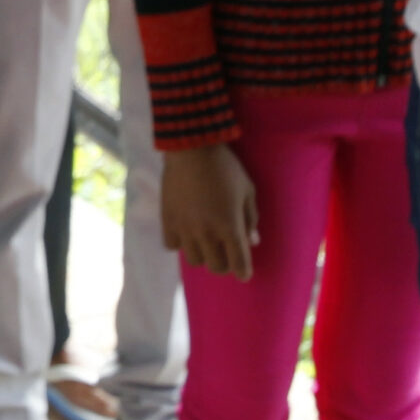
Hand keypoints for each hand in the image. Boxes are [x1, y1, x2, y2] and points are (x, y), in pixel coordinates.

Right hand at [162, 143, 257, 279]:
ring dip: (202, 253)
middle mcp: (207, 233)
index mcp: (230, 227)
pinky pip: (172, 245)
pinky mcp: (167, 220)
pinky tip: (186, 230)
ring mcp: (185, 228)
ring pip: (194, 260)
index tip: (244, 270)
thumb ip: (250, 219)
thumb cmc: (226, 168)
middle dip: (224, 262)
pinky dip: (180, 242)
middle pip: (216, 267)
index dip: (244, 271)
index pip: (240, 265)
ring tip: (205, 239)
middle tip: (225, 250)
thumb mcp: (247, 191)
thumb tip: (252, 241)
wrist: (191, 149)